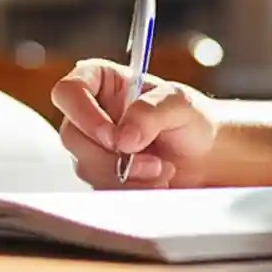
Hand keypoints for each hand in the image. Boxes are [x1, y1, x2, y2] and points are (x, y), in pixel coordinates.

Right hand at [51, 59, 218, 188]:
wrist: (204, 157)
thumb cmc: (191, 120)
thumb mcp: (180, 103)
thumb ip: (150, 112)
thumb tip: (123, 137)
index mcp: (100, 81)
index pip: (68, 92)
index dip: (84, 116)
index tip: (115, 137)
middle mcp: (89, 112)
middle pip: (72, 136)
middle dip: (113, 156)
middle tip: (151, 161)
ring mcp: (92, 146)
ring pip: (85, 166)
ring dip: (126, 176)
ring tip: (162, 170)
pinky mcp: (99, 174)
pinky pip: (100, 187)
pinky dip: (130, 189)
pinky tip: (156, 182)